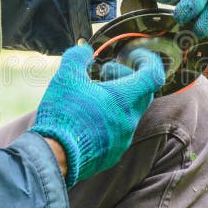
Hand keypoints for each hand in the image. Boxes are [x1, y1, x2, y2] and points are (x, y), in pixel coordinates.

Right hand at [30, 45, 165, 186]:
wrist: (54, 158)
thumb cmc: (63, 115)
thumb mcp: (66, 77)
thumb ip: (77, 57)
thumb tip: (84, 50)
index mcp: (125, 99)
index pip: (154, 75)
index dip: (148, 61)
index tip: (134, 56)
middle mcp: (130, 120)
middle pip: (143, 93)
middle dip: (127, 78)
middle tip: (106, 73)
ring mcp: (123, 140)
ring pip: (130, 113)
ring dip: (118, 99)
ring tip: (93, 95)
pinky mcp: (113, 154)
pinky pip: (119, 131)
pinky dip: (110, 118)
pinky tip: (88, 117)